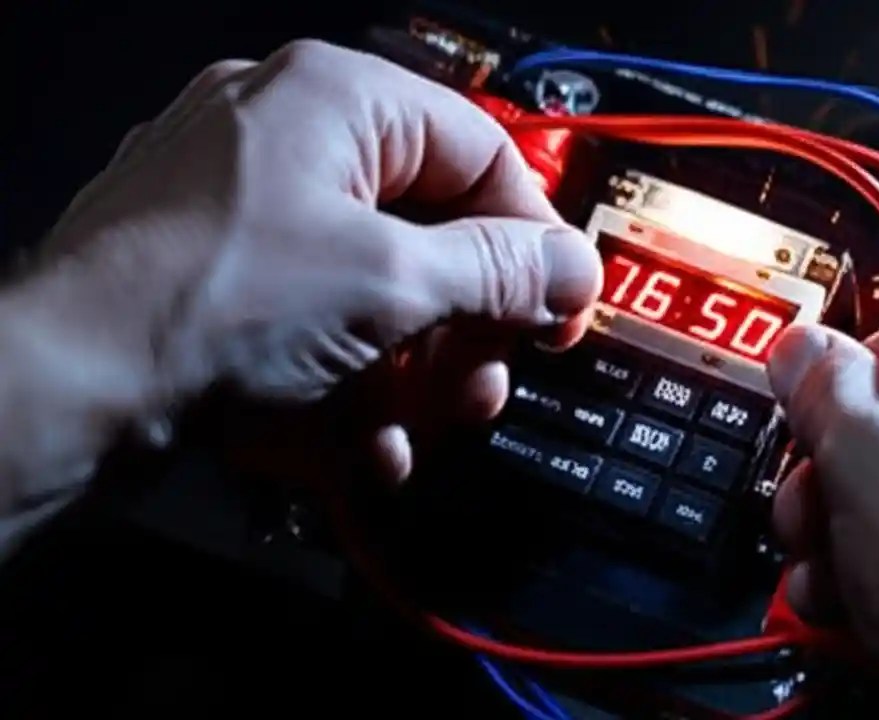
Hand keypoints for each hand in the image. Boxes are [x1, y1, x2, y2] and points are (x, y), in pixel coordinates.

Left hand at [0, 40, 600, 505]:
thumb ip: (499, 272)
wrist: (65, 387)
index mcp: (333, 99)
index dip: (533, 236)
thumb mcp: (390, 283)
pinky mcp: (221, 281)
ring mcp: (246, 212)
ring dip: (414, 370)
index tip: (562, 302)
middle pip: (429, 227)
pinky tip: (361, 445)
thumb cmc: (200, 303)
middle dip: (470, 323)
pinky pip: (315, 324)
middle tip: (490, 377)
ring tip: (426, 424)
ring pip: (374, 287)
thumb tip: (567, 267)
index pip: (482, 151)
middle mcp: (286, 140)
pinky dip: (349, 385)